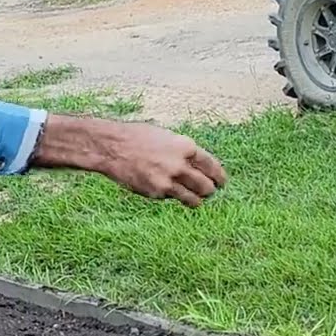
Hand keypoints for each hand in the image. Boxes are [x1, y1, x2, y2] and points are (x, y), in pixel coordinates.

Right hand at [98, 122, 227, 206]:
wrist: (113, 147)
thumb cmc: (137, 137)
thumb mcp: (166, 136)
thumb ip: (182, 150)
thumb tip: (197, 163)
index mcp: (186, 146)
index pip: (212, 166)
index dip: (220, 176)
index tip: (222, 181)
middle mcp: (180, 165)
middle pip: (207, 186)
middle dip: (210, 190)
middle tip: (210, 191)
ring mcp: (169, 181)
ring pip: (194, 199)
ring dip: (198, 199)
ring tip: (197, 199)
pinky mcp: (157, 193)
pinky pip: (172, 198)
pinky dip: (173, 196)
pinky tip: (168, 190)